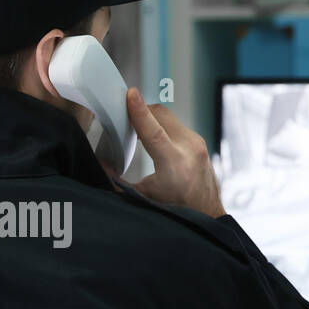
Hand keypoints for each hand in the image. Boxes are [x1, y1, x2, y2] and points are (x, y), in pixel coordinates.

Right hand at [125, 88, 225, 218]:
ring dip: (151, 117)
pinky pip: (176, 124)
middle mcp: (189, 149)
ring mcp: (197, 143)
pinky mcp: (200, 141)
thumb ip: (119, 182)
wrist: (207, 214)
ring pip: (168, 117)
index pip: (154, 132)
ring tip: (136, 127)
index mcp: (174, 165)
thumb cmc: (174, 208)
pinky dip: (162, 125)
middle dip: (141, 111)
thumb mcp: (143, 197)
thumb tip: (100, 163)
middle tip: (123, 114)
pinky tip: (153, 136)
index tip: (130, 94)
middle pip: (160, 115)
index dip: (139, 112)